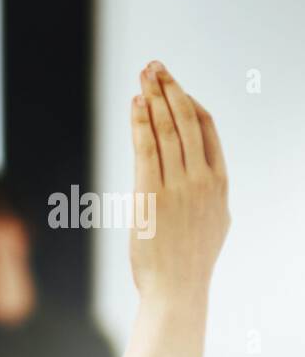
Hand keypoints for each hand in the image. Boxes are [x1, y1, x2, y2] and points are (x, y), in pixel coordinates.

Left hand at [129, 61, 228, 300]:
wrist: (177, 290)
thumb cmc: (189, 261)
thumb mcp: (213, 222)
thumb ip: (209, 195)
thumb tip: (204, 179)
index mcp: (220, 182)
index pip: (207, 129)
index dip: (190, 102)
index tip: (174, 86)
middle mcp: (202, 179)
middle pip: (187, 121)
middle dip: (171, 88)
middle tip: (156, 66)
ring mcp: (179, 187)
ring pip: (168, 130)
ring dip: (155, 97)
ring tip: (145, 74)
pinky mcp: (152, 196)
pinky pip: (147, 149)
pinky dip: (141, 123)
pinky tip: (136, 104)